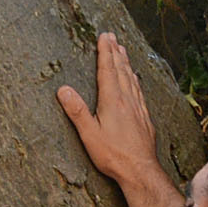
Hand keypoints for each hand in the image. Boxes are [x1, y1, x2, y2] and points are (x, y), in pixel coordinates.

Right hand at [57, 32, 160, 189]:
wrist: (140, 170)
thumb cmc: (113, 155)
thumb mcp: (89, 134)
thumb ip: (77, 111)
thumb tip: (63, 90)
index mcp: (112, 101)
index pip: (107, 70)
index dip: (105, 52)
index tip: (103, 36)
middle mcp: (127, 100)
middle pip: (121, 69)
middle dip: (115, 51)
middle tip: (112, 36)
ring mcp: (138, 108)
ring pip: (131, 78)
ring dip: (125, 62)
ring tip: (123, 50)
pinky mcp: (144, 117)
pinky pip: (138, 90)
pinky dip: (134, 79)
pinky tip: (134, 78)